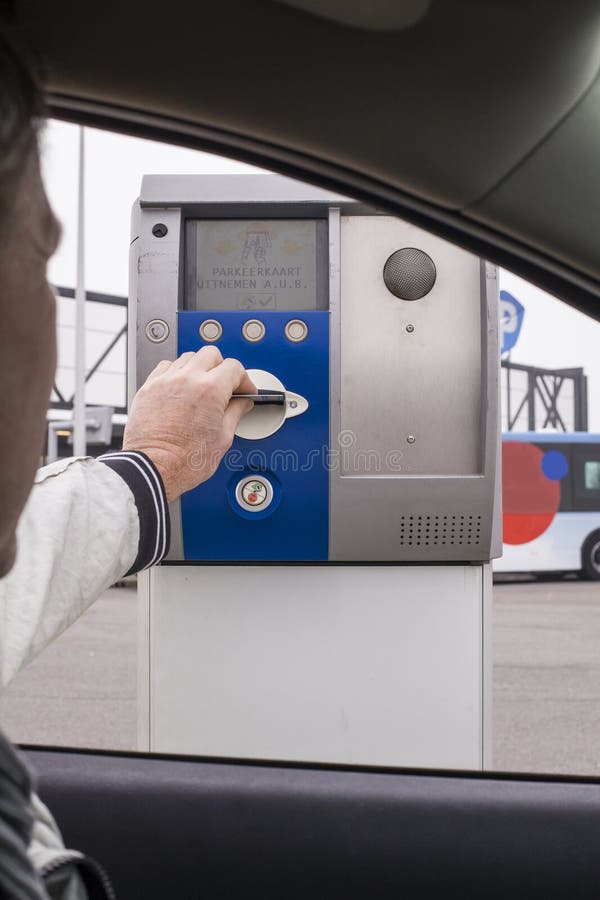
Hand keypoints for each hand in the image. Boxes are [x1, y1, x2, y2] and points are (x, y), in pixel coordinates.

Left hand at [123, 347, 255, 501]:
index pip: (235, 368)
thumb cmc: (184, 461)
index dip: (244, 380)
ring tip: (203, 387)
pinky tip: (181, 386)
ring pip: (188, 357)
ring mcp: (166, 381)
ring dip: (200, 368)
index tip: (244, 391)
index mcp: (211, 390)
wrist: (152, 469)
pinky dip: (177, 372)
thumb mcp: (222, 439)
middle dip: (223, 368)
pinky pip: (166, 367)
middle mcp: (187, 380)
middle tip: (226, 386)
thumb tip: (241, 404)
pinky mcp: (149, 388)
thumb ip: (234, 414)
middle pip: (211, 355)